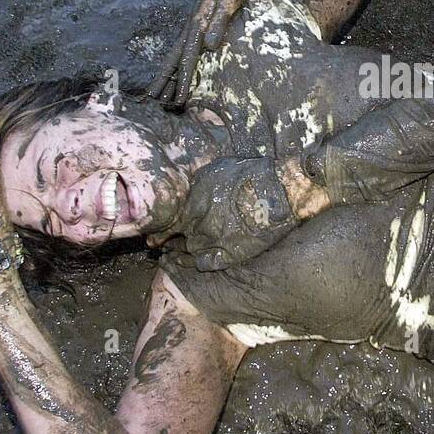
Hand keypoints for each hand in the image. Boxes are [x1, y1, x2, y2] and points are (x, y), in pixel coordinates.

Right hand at [148, 0, 249, 107]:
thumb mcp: (231, 0)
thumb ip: (219, 22)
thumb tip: (207, 47)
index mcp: (197, 25)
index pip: (187, 59)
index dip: (182, 81)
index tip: (179, 99)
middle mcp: (191, 26)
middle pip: (174, 58)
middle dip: (164, 80)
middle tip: (153, 101)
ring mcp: (192, 24)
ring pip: (176, 53)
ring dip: (167, 73)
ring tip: (159, 91)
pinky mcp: (198, 21)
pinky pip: (183, 46)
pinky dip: (176, 60)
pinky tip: (176, 68)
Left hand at [173, 157, 300, 271]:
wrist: (278, 190)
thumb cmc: (249, 175)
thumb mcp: (215, 170)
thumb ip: (196, 187)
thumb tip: (186, 194)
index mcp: (191, 204)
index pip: (168, 223)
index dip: (161, 230)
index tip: (155, 236)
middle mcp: (197, 224)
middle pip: (177, 239)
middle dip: (170, 243)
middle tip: (163, 247)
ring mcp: (213, 241)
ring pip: (189, 252)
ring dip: (181, 255)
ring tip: (175, 256)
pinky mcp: (230, 254)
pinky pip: (206, 263)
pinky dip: (199, 262)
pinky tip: (197, 260)